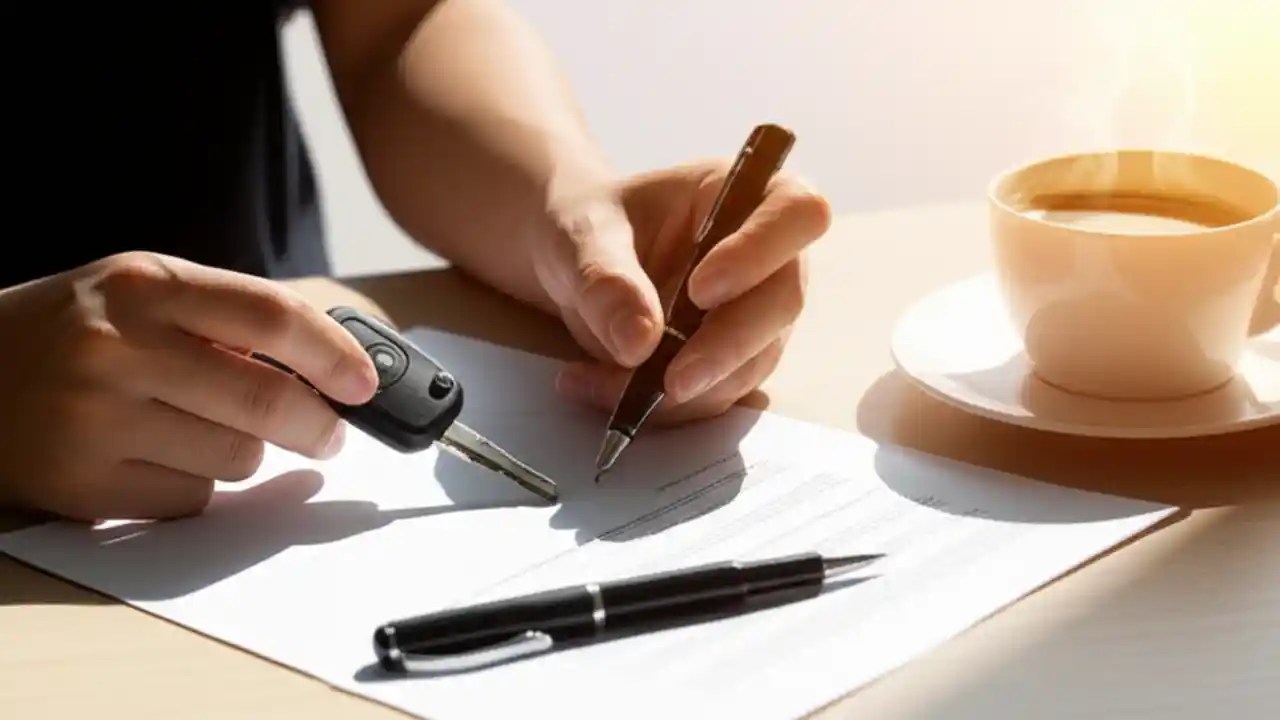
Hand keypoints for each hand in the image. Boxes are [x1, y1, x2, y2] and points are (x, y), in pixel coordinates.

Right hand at [0, 252, 377, 521]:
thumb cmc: (71, 332)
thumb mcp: (140, 293)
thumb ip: (227, 318)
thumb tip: (331, 368)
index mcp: (144, 286)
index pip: (270, 316)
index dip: (334, 355)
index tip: (366, 384)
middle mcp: (118, 349)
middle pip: (267, 401)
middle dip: (319, 426)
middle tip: (330, 434)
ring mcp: (96, 420)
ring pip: (237, 458)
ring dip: (244, 453)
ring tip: (199, 429)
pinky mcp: (83, 484)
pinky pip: (192, 498)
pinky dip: (194, 484)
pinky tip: (155, 457)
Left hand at [532, 160, 830, 423]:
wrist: (568, 262)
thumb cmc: (583, 225)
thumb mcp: (579, 236)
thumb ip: (606, 280)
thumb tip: (640, 342)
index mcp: (739, 192)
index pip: (797, 211)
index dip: (760, 253)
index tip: (701, 290)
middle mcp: (765, 254)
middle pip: (784, 301)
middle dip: (728, 346)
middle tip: (671, 380)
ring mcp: (755, 311)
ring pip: (753, 362)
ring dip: (686, 390)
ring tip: (596, 381)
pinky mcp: (733, 360)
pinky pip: (716, 394)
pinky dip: (664, 406)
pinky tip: (601, 388)